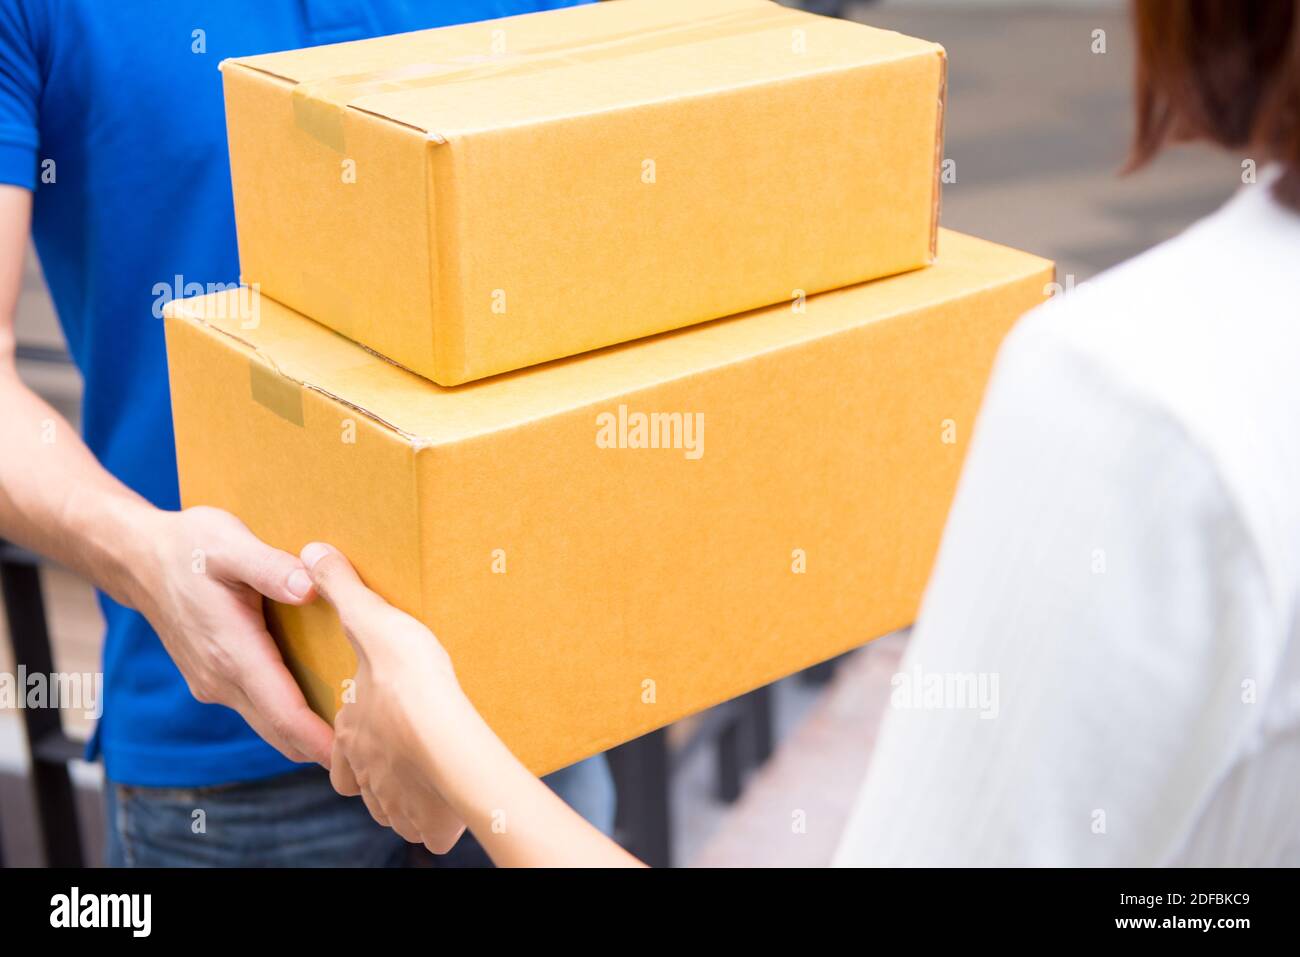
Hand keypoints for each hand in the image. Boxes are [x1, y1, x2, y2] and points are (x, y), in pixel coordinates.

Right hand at [132, 505, 332, 765]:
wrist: (139, 558)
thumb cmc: (189, 546)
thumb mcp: (231, 544)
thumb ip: (271, 567)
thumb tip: (312, 587)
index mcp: (232, 652)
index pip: (285, 714)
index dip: (321, 739)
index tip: (358, 754)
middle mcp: (221, 680)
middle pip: (281, 732)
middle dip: (324, 747)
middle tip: (374, 747)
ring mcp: (214, 684)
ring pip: (269, 725)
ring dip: (307, 735)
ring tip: (358, 730)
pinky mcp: (213, 681)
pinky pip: (257, 710)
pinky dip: (288, 718)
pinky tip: (322, 703)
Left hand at [300, 542, 467, 853]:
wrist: (452, 743)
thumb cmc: (412, 683)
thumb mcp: (375, 622)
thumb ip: (344, 590)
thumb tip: (312, 551)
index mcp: (350, 725)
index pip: (338, 734)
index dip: (349, 730)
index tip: (363, 723)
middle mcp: (364, 768)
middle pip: (357, 778)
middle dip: (369, 772)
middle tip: (392, 754)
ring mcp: (395, 798)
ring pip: (389, 806)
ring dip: (400, 796)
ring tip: (420, 777)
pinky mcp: (430, 822)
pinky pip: (428, 827)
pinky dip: (433, 818)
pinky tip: (447, 803)